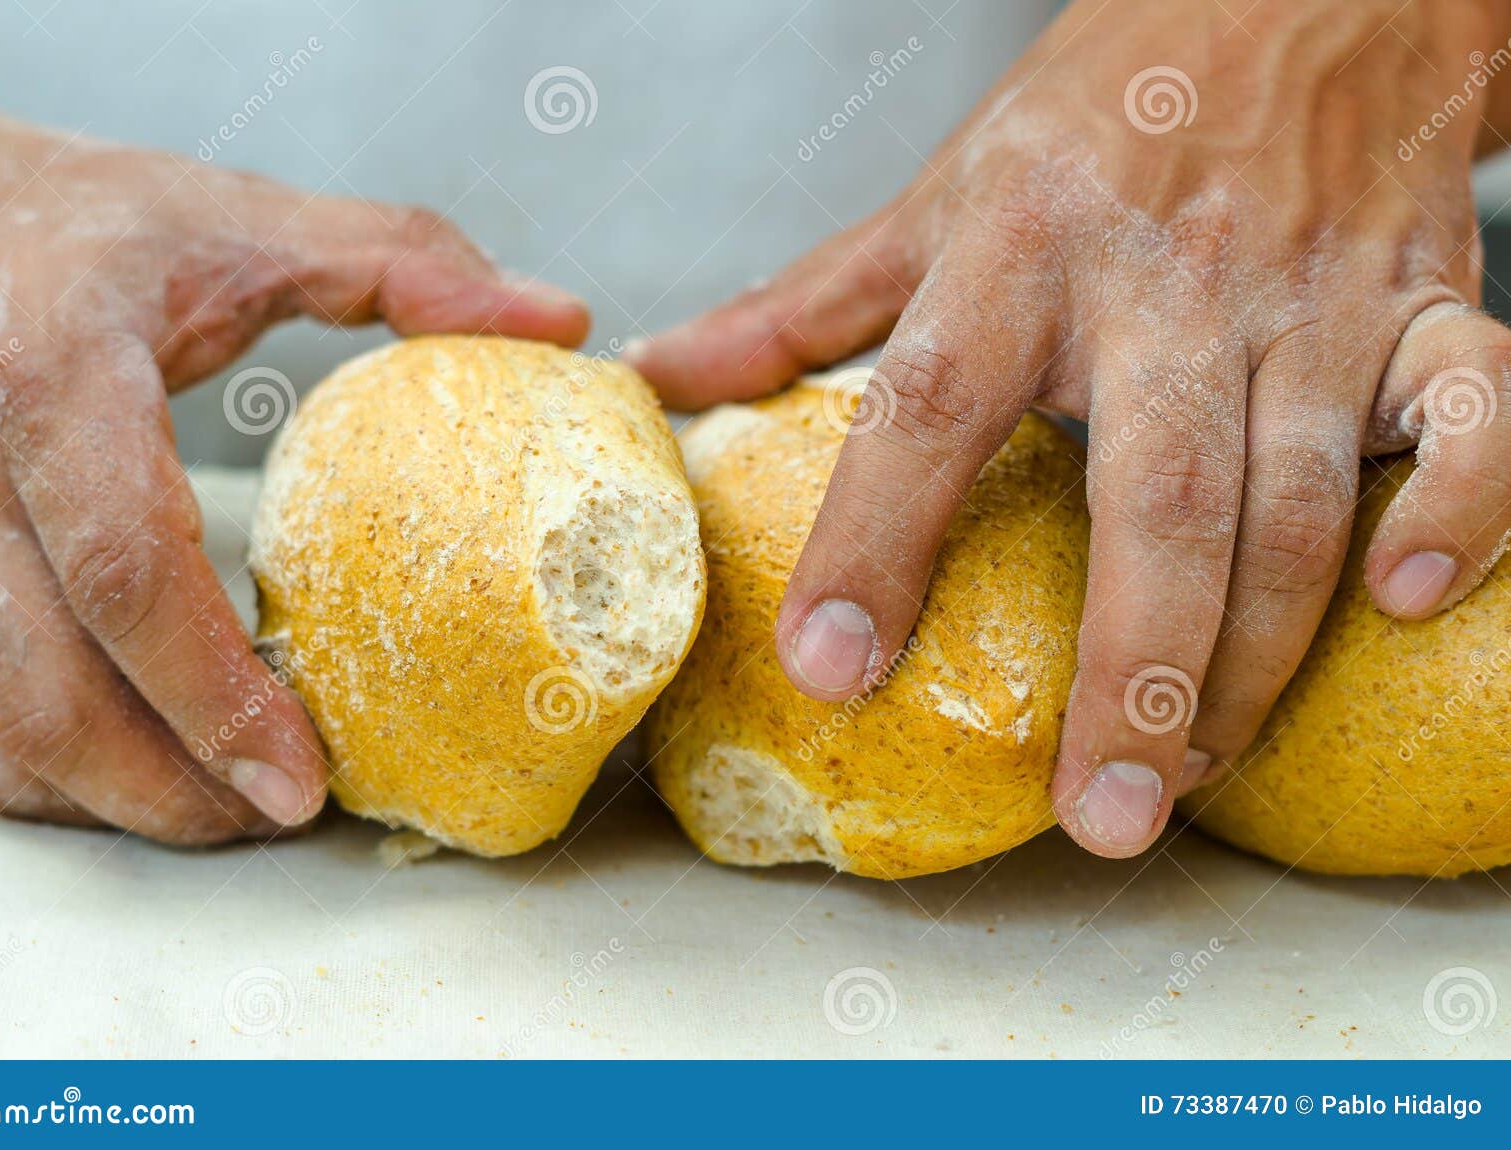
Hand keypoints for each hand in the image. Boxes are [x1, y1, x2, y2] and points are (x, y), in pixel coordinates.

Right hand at [0, 88, 587, 842]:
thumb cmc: (80, 223)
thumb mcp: (242, 220)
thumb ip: (401, 261)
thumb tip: (557, 320)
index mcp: (51, 375)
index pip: (123, 566)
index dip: (212, 690)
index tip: (304, 776)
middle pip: (45, 686)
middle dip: (170, 787)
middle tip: (284, 819)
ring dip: (109, 798)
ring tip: (228, 813)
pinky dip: (41, 774)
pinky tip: (134, 775)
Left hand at [627, 0, 1510, 857]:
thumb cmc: (1094, 115)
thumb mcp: (938, 193)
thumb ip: (805, 301)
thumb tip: (665, 374)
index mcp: (1018, 253)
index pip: (927, 406)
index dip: (876, 542)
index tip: (829, 669)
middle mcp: (1164, 283)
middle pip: (1151, 493)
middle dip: (1131, 670)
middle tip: (1097, 817)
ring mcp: (1308, 300)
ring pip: (1297, 497)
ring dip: (1255, 657)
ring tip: (1193, 780)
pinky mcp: (1428, 304)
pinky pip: (1481, 415)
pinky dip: (1467, 508)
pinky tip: (1407, 602)